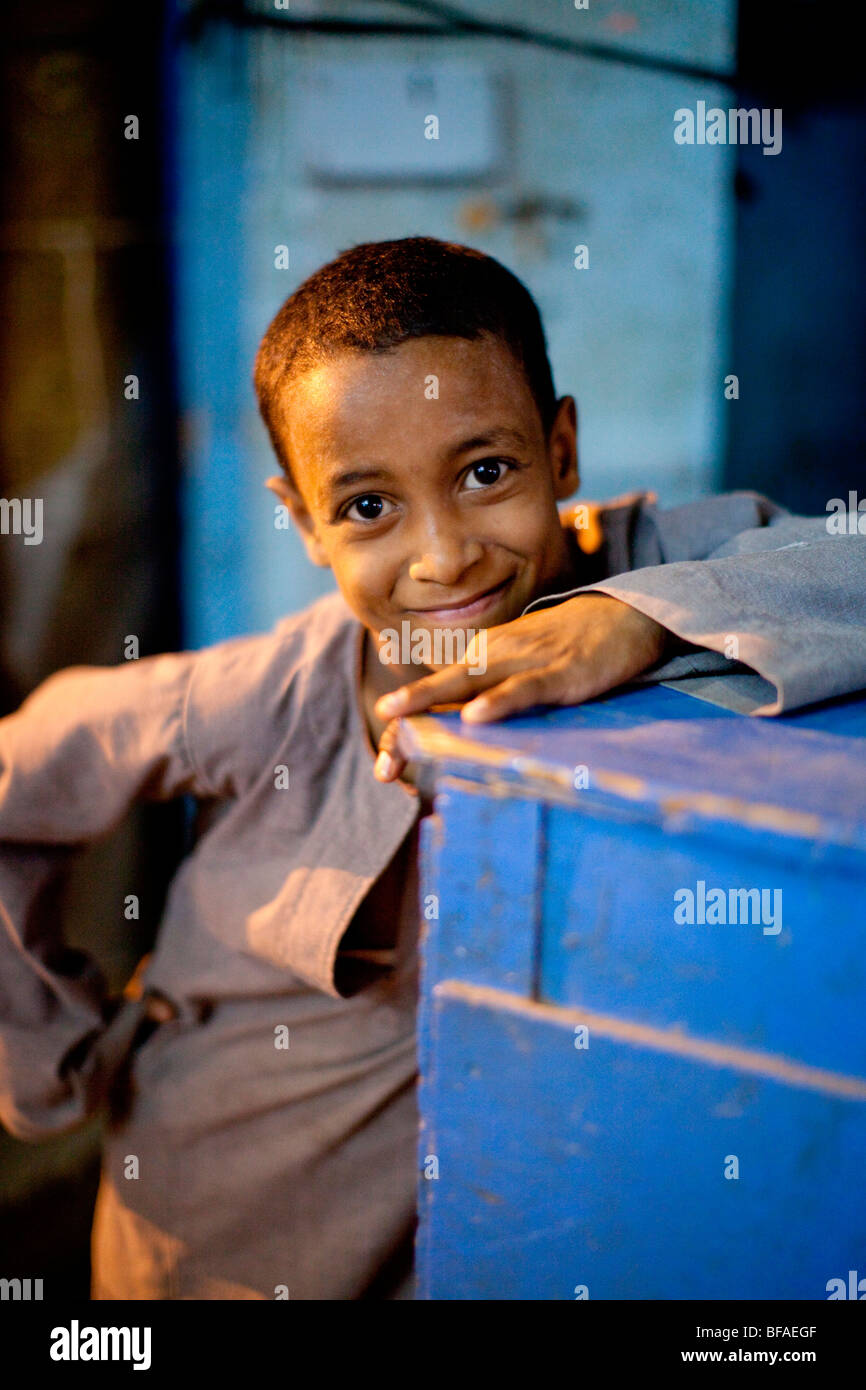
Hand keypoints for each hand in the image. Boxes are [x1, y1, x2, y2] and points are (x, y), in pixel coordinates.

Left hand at [372, 593, 668, 781]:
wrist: (622, 615)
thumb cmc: (567, 647)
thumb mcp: (521, 668)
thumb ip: (491, 697)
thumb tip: (461, 737)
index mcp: (483, 659)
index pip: (436, 693)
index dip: (408, 726)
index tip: (385, 768)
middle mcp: (495, 657)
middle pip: (441, 689)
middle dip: (406, 721)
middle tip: (381, 763)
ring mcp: (525, 662)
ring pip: (471, 683)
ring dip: (431, 701)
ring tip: (397, 719)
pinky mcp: (559, 673)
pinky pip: (524, 689)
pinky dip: (499, 702)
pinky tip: (476, 716)